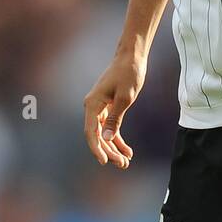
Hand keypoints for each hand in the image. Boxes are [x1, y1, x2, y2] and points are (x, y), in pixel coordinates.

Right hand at [83, 52, 145, 166]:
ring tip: (126, 161)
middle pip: (97, 136)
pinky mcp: (108, 108)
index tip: (105, 162)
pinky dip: (117, 139)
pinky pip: (110, 127)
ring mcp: (99, 108)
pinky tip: (127, 150)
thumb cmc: (129, 73)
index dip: (96, 149)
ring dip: (113, 148)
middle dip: (109, 152)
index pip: (90, 132)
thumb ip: (115, 119)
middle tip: (123, 164)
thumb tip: (105, 138)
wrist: (131, 57)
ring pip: (103, 134)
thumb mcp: (125, 97)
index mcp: (92, 104)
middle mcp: (92, 107)